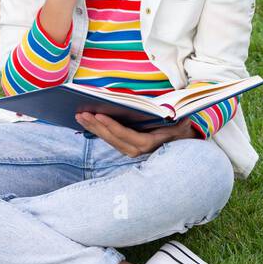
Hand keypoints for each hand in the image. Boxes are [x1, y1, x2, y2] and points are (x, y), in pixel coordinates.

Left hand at [74, 112, 199, 156]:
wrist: (183, 143)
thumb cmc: (181, 131)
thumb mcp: (181, 125)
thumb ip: (175, 121)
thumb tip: (171, 113)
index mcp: (148, 144)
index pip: (125, 135)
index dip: (111, 126)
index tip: (99, 115)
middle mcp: (137, 150)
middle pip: (112, 138)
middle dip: (96, 126)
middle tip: (81, 113)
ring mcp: (130, 150)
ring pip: (108, 139)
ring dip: (93, 128)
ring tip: (79, 116)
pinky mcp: (126, 147)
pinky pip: (110, 139)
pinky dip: (98, 130)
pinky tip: (88, 121)